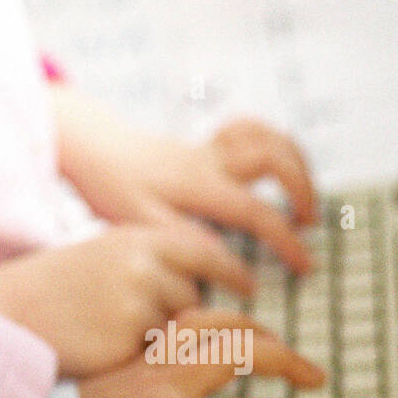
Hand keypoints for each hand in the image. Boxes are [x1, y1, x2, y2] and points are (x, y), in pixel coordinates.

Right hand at [0, 222, 252, 377]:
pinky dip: (136, 359)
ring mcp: (137, 300)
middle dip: (182, 315)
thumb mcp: (103, 259)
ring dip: (156, 339)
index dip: (228, 270)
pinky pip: (153, 356)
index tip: (247, 287)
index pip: (201, 249)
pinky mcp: (127, 338)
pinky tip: (104, 351)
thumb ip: (150, 264)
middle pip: (194, 295)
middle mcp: (142, 262)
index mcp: (136, 236)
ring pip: (175, 329)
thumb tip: (196, 287)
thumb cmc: (51, 292)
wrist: (4, 313)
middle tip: (156, 326)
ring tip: (110, 335)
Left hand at [52, 83, 316, 272]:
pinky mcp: (204, 145)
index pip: (257, 212)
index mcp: (200, 185)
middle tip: (308, 225)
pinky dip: (269, 143)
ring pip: (267, 136)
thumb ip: (181, 240)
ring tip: (301, 197)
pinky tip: (273, 169)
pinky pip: (247, 130)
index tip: (306, 267)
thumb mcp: (136, 222)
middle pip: (275, 157)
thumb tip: (222, 261)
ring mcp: (210, 149)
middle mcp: (212, 161)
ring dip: (295, 162)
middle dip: (302, 189)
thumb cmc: (109, 187)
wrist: (89, 146)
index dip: (286, 241)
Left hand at [52, 309, 336, 397]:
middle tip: (317, 379)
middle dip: (287, 360)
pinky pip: (183, 322)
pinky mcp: (135, 361)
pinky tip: (223, 330)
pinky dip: (214, 318)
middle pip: (240, 350)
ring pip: (213, 324)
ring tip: (281, 346)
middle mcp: (162, 382)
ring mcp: (148, 365)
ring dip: (254, 329)